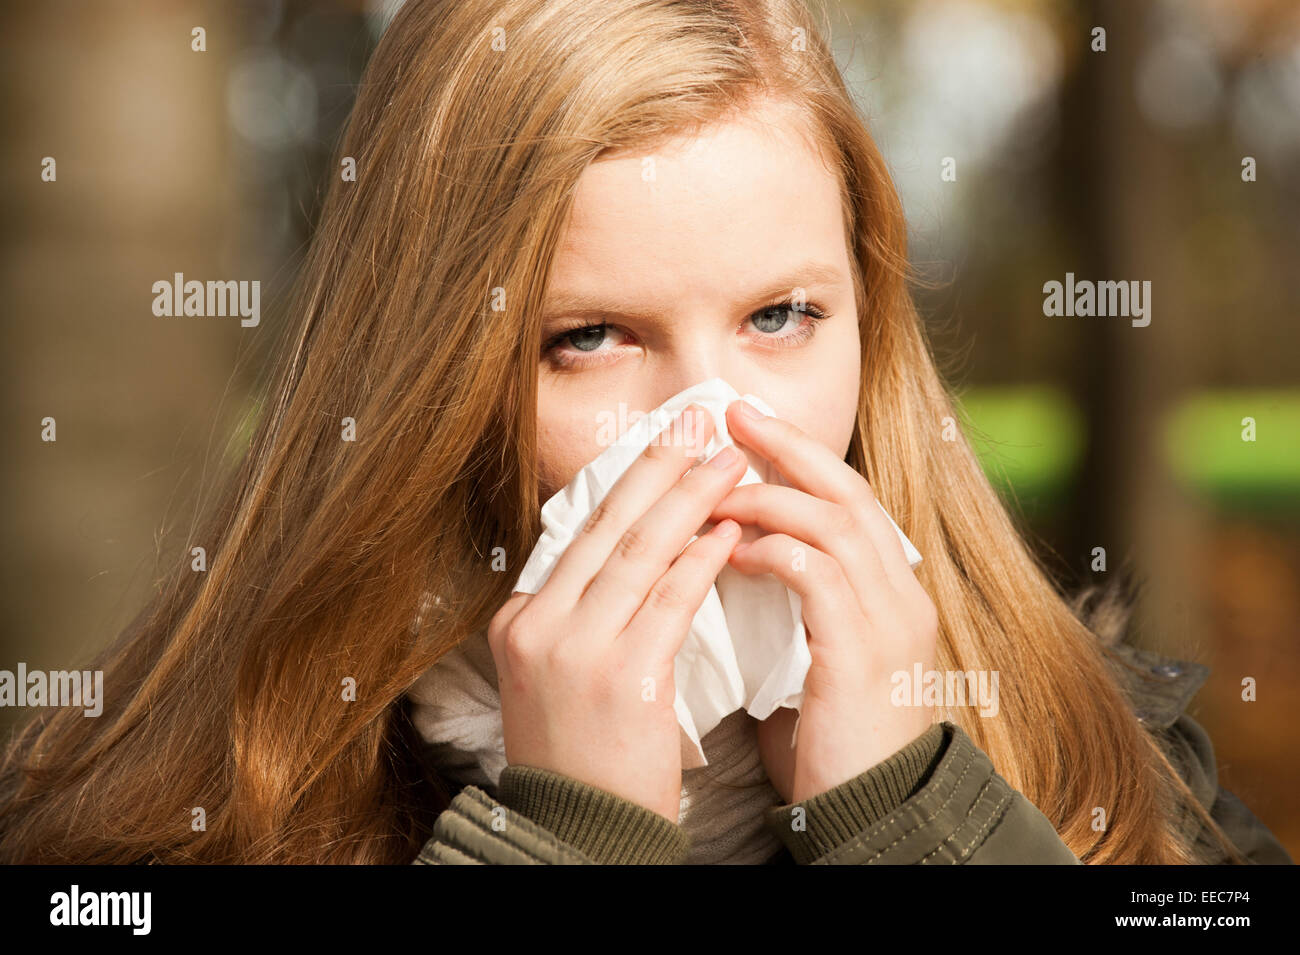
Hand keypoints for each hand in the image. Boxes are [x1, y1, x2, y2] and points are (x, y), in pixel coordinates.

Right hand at [488, 403, 746, 821]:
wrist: (575, 834)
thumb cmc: (580, 755)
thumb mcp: (558, 676)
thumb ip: (582, 614)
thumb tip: (632, 554)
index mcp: (519, 621)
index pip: (579, 534)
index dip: (628, 482)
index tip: (663, 441)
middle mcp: (538, 626)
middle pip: (608, 527)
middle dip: (660, 466)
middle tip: (699, 420)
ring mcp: (576, 650)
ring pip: (640, 552)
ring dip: (691, 499)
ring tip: (730, 462)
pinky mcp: (623, 678)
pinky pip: (670, 601)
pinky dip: (701, 560)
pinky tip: (728, 531)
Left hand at [708, 399, 937, 804]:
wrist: (873, 818)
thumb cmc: (833, 746)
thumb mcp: (817, 662)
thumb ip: (794, 609)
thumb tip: (731, 563)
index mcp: (892, 593)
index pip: (850, 501)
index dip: (801, 458)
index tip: (750, 427)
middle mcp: (901, 596)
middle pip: (847, 492)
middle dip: (787, 447)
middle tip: (733, 414)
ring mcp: (889, 621)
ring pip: (831, 523)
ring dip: (767, 497)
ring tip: (714, 487)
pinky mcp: (862, 653)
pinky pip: (816, 575)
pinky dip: (770, 551)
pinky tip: (727, 551)